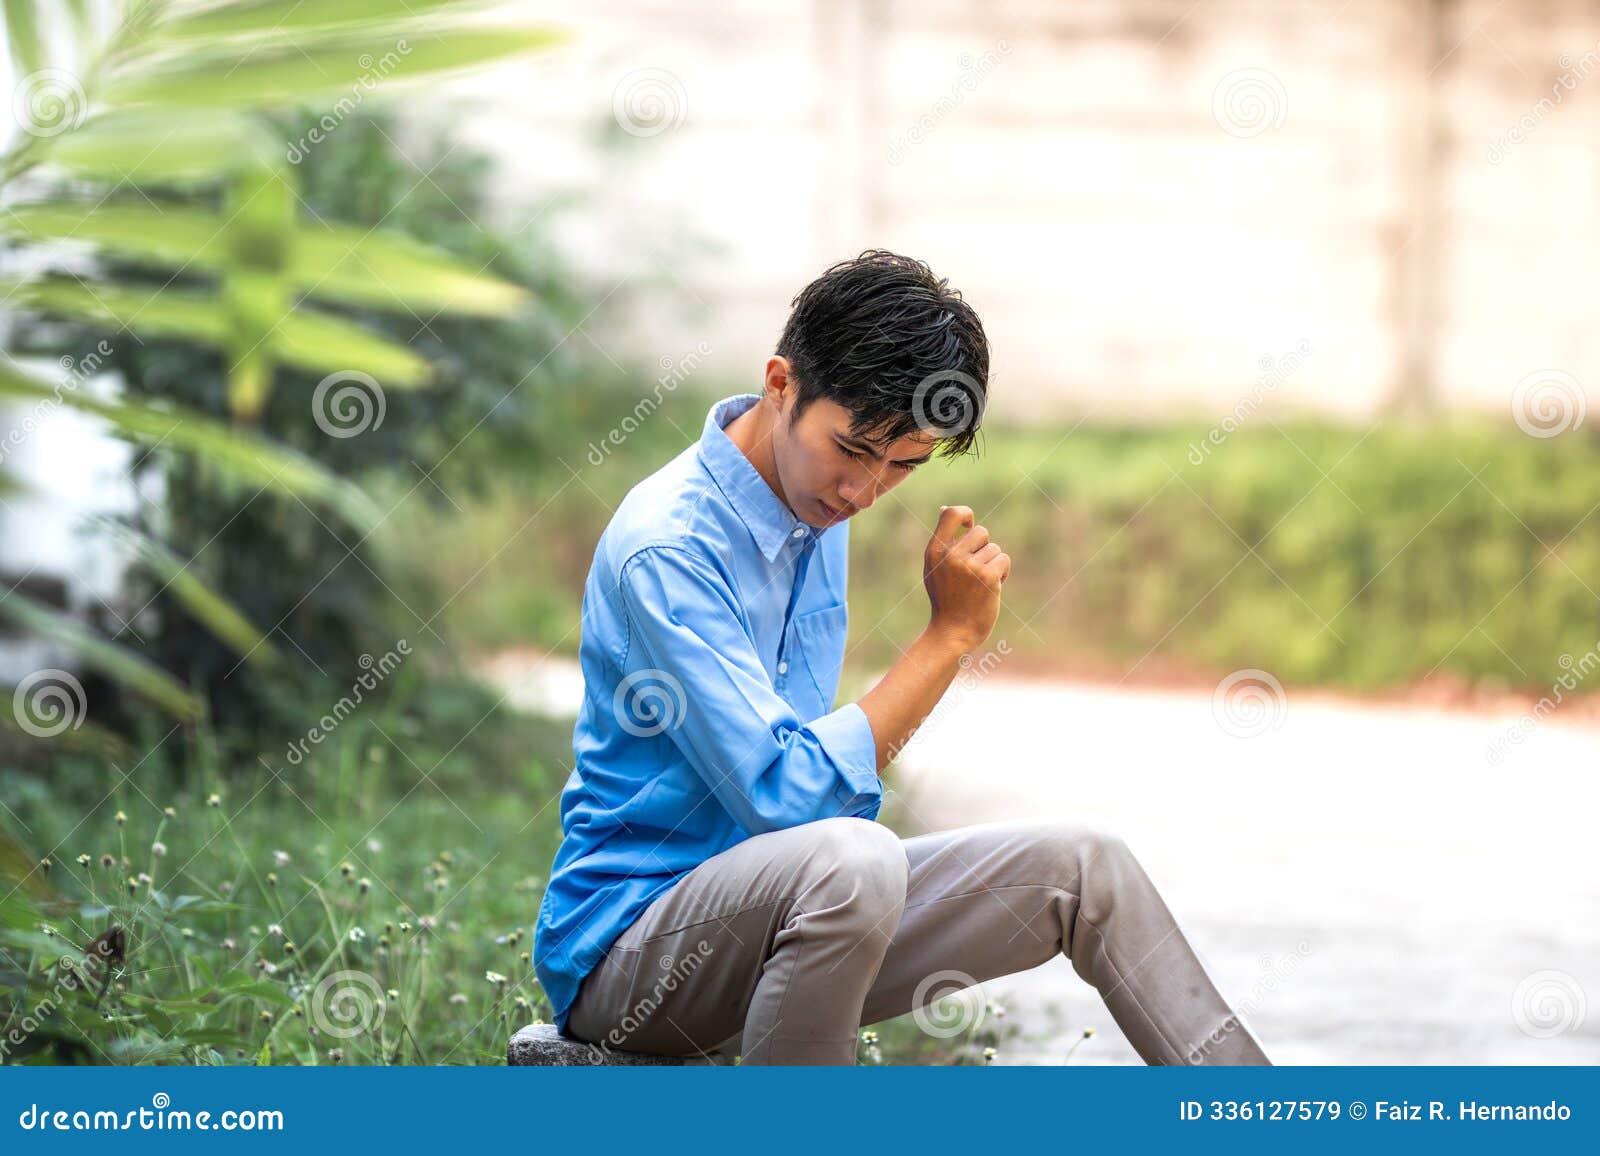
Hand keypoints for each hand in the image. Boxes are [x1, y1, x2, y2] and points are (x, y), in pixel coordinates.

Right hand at [922, 504, 1009, 652]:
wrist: (953, 632)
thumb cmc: (945, 599)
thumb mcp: (935, 567)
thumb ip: (942, 540)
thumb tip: (945, 508)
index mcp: (935, 551)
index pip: (952, 513)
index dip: (966, 514)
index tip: (969, 528)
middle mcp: (950, 556)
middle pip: (981, 532)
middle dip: (984, 548)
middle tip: (975, 569)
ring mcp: (969, 566)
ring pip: (994, 549)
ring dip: (993, 564)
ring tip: (980, 584)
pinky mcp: (988, 576)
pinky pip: (1003, 560)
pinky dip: (1002, 573)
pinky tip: (991, 588)